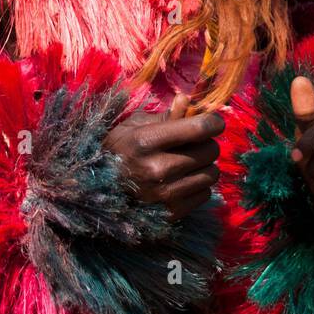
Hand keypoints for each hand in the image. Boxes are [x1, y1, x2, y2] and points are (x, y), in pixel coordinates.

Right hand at [103, 93, 224, 220]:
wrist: (99, 191)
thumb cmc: (120, 150)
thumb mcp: (135, 126)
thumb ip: (165, 115)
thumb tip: (186, 100)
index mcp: (147, 141)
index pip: (198, 129)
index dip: (213, 122)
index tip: (214, 122)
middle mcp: (158, 169)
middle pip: (210, 151)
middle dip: (207, 143)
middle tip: (194, 144)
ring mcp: (165, 194)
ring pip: (212, 174)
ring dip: (205, 166)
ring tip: (188, 163)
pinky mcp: (171, 214)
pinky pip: (205, 194)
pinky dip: (199, 186)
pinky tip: (183, 181)